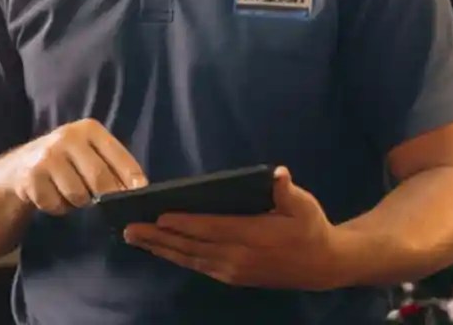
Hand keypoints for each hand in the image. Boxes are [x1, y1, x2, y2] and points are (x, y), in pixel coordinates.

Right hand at [8, 118, 146, 215]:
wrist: (18, 168)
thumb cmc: (66, 161)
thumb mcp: (90, 153)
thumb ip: (113, 166)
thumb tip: (140, 189)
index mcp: (89, 129)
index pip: (118, 156)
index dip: (132, 178)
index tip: (141, 194)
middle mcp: (68, 137)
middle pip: (99, 178)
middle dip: (106, 197)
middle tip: (105, 203)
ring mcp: (47, 156)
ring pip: (78, 195)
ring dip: (78, 203)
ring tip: (71, 193)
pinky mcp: (31, 177)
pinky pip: (56, 205)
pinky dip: (58, 207)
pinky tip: (52, 194)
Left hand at [123, 167, 346, 289]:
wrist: (322, 266)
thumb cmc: (311, 229)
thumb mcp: (305, 206)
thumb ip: (287, 192)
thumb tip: (278, 174)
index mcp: (252, 236)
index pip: (211, 229)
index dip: (184, 223)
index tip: (159, 216)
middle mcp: (237, 257)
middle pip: (191, 246)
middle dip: (159, 237)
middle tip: (130, 229)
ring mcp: (233, 270)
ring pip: (190, 259)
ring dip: (161, 249)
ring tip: (136, 239)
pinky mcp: (232, 277)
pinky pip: (198, 266)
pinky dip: (177, 257)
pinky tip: (162, 249)